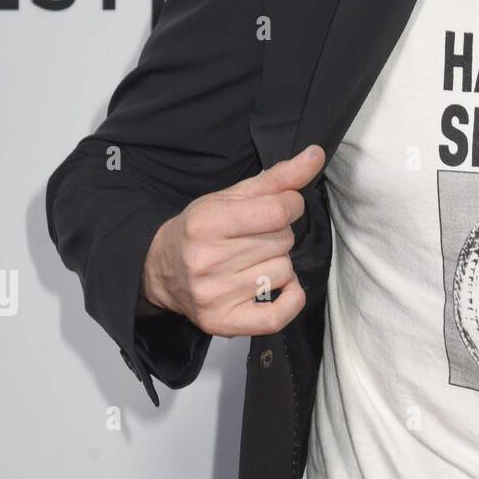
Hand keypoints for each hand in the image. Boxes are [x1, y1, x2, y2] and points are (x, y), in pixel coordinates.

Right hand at [140, 145, 325, 337]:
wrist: (162, 271)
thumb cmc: (202, 229)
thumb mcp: (232, 196)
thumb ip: (279, 177)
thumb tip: (317, 154)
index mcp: (207, 223)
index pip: (278, 212)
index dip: (290, 206)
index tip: (281, 207)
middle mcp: (206, 261)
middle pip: (283, 242)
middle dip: (279, 235)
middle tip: (254, 238)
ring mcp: (214, 295)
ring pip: (284, 272)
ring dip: (279, 264)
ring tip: (252, 261)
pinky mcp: (223, 323)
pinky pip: (278, 316)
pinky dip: (291, 299)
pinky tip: (280, 287)